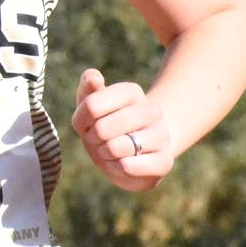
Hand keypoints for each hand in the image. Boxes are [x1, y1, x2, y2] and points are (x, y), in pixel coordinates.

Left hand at [70, 68, 172, 191]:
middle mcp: (152, 110)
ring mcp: (162, 135)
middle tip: (99, 140)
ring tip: (112, 152)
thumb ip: (88, 88)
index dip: (81, 121)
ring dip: (105, 155)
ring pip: (116, 148)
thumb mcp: (91, 107)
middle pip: (102, 129)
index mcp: (132, 91)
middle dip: (93, 140)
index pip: (92, 105)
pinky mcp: (165, 161)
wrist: (134, 154)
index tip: (88, 124)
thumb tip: (94, 77)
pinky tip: (123, 164)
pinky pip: (128, 166)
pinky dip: (117, 169)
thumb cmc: (106, 126)